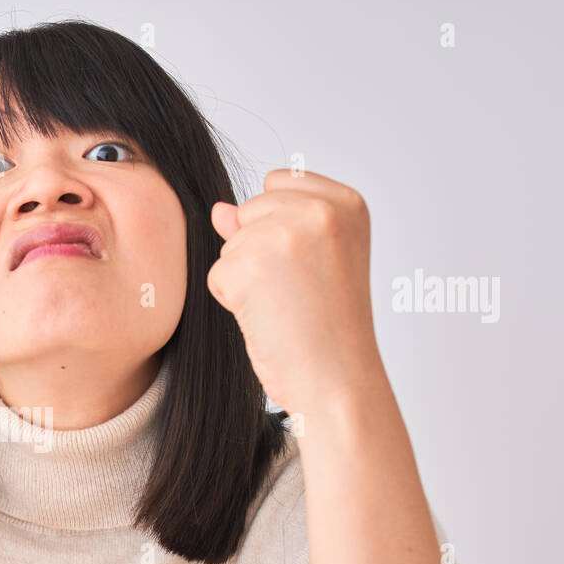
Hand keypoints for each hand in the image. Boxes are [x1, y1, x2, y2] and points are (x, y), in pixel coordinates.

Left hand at [207, 169, 384, 417]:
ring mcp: (283, 235)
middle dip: (259, 252)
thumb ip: (269, 225)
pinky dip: (232, 302)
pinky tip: (269, 319)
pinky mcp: (249, 266)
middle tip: (298, 292)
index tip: (308, 265)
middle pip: (249, 210)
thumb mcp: (314, 262)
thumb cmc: (330, 330)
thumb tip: (219, 210)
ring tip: (287, 307)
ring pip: (230, 245)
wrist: (337, 381)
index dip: (278, 226)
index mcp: (346, 203)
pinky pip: (217, 275)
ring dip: (246, 279)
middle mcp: (319, 211)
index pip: (278, 181)